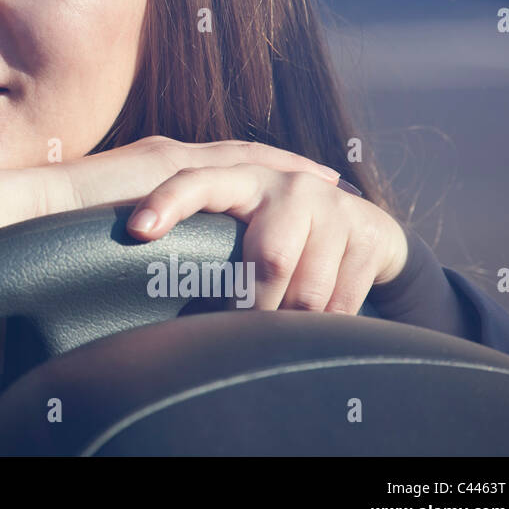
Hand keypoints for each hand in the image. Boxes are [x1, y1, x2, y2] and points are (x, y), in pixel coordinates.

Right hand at [0, 135, 341, 236]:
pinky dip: (273, 169)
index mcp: (151, 174)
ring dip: (288, 169)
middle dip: (284, 170)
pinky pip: (235, 164)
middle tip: (329, 184)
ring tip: (329, 184)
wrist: (24, 211)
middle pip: (240, 161)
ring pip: (246, 159)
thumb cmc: (51, 234)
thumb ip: (134, 247)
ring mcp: (167, 158)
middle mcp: (164, 159)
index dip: (254, 181)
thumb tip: (145, 281)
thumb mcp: (104, 240)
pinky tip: (302, 181)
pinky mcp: (166, 166)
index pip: (214, 175)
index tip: (289, 193)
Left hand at [125, 162, 408, 312]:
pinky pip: (342, 302)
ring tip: (277, 329)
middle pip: (268, 258)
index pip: (196, 182)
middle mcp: (287, 186)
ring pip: (306, 291)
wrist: (367, 228)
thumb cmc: (281, 232)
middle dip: (254, 305)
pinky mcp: (369, 233)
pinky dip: (324, 325)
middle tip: (242, 328)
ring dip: (290, 323)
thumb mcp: (239, 222)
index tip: (139, 230)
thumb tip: (143, 267)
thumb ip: (202, 235)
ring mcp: (332, 207)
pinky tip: (316, 326)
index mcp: (240, 178)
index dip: (168, 203)